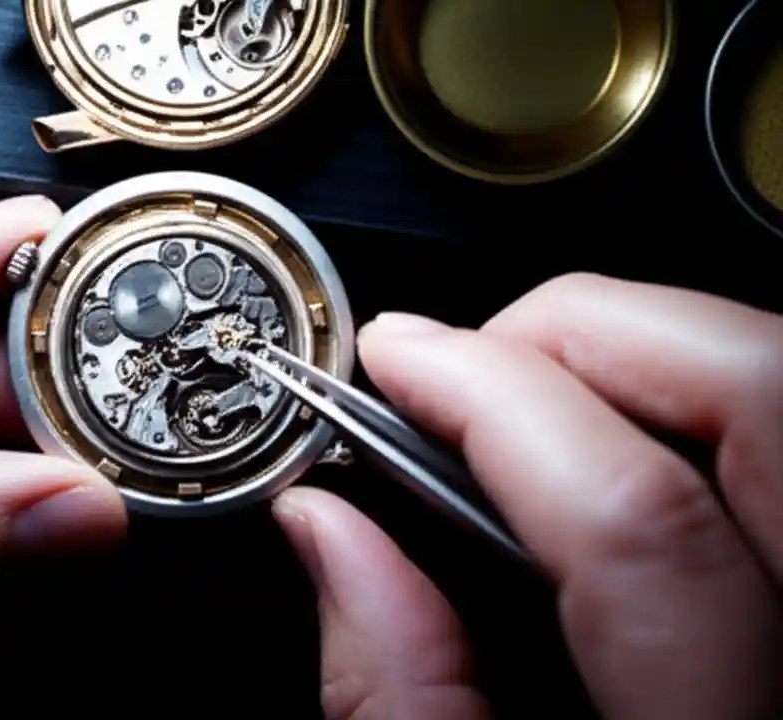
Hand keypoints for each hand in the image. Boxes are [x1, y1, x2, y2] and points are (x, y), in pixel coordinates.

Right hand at [275, 273, 781, 718]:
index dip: (492, 400)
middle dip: (586, 329)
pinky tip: (611, 445)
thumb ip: (396, 695)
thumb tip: (329, 530)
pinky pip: (782, 445)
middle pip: (758, 391)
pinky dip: (694, 405)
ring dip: (645, 352)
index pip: (633, 512)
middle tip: (467, 360)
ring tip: (526, 394)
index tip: (396, 361)